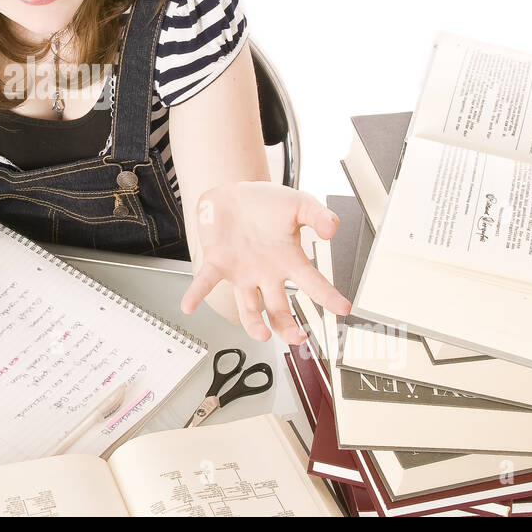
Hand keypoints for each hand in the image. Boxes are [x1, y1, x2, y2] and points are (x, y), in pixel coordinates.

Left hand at [181, 181, 349, 343]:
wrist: (236, 193)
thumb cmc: (268, 203)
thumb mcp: (299, 203)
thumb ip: (318, 214)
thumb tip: (332, 229)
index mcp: (289, 260)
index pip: (313, 283)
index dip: (327, 297)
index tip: (342, 309)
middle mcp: (267, 274)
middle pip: (280, 308)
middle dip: (288, 326)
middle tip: (297, 338)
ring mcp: (242, 273)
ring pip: (248, 306)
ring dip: (253, 322)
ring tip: (260, 334)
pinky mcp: (217, 264)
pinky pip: (206, 282)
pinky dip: (196, 294)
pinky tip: (188, 306)